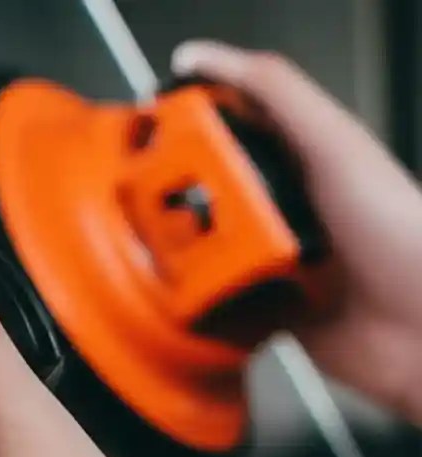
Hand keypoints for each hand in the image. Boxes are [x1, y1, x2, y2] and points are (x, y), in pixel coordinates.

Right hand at [173, 40, 421, 425]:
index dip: (182, 126)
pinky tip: (194, 299)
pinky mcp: (265, 316)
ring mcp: (271, 265)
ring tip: (173, 256)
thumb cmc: (401, 232)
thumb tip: (202, 55)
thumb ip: (275, 92)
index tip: (145, 131)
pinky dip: (196, 308)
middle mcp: (281, 211)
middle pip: (199, 195)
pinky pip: (210, 310)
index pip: (223, 130)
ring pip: (196, 255)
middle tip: (151, 204)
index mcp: (298, 161)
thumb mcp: (333, 144)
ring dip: (180, 259)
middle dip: (170, 201)